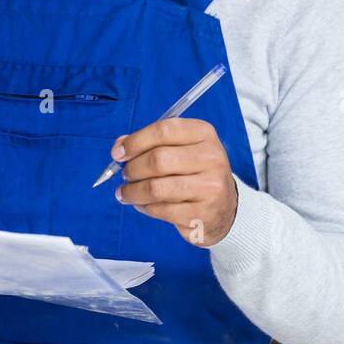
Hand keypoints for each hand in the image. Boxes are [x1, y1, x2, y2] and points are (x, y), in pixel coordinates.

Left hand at [113, 118, 236, 246]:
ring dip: (133, 191)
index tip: (117, 153)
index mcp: (204, 134)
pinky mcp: (202, 213)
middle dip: (133, 169)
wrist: (225, 208)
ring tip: (126, 192)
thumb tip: (119, 146)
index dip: (136, 141)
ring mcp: (210, 187)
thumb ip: (151, 144)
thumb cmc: (195, 173)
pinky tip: (142, 204)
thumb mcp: (181, 149)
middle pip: (158, 159)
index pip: (164, 130)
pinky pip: (161, 210)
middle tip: (125, 175)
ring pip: (156, 188)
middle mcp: (211, 157)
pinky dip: (144, 207)